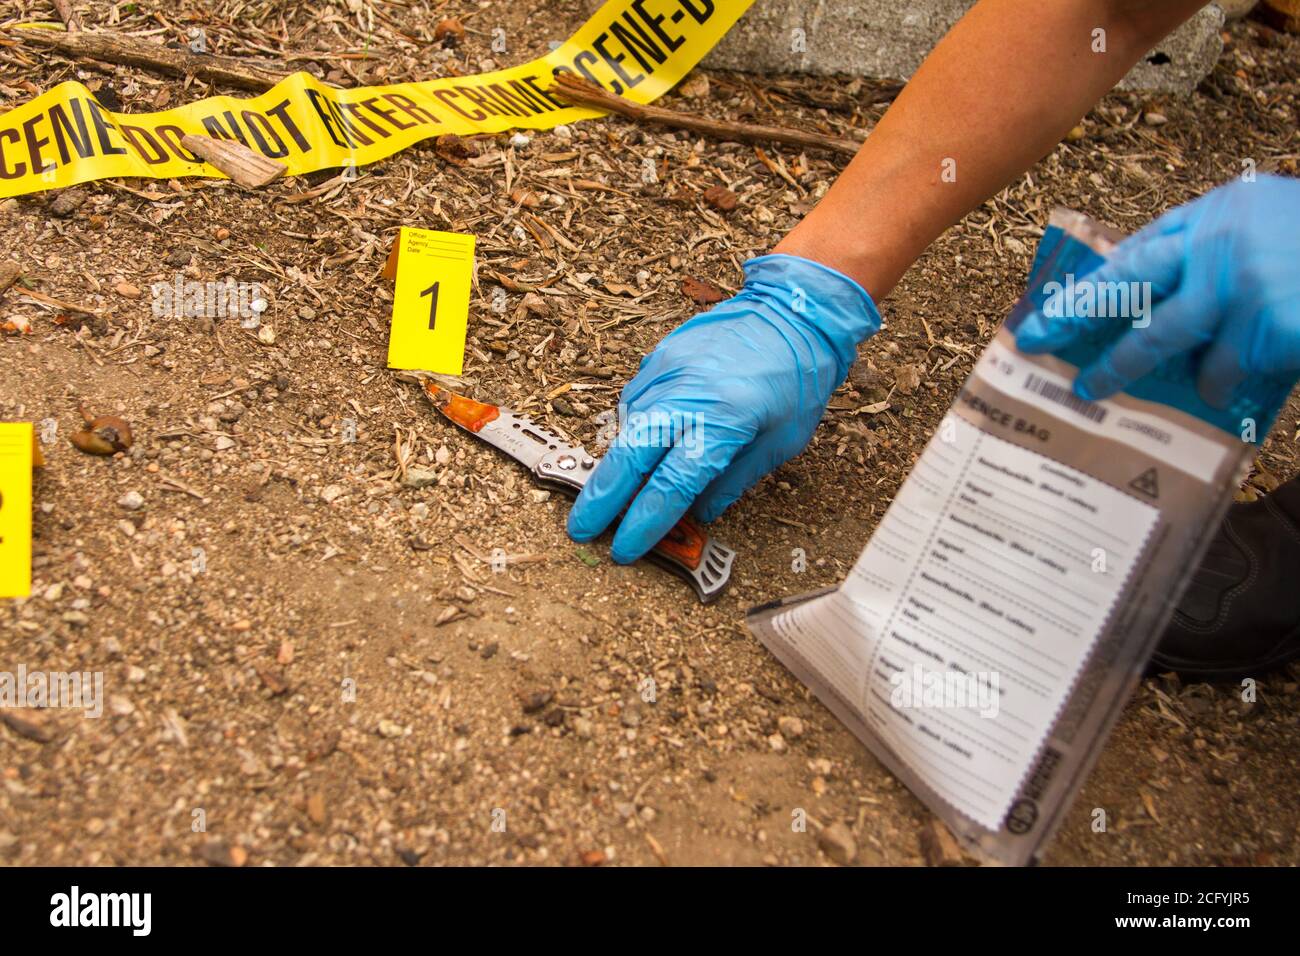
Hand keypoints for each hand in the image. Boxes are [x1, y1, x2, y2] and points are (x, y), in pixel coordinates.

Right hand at [568, 254, 879, 562]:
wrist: (794, 311)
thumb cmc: (798, 378)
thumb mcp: (781, 442)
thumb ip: (733, 480)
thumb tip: (697, 513)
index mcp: (725, 421)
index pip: (672, 484)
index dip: (645, 522)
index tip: (626, 549)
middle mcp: (688, 394)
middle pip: (630, 455)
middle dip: (602, 498)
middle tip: (581, 529)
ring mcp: (669, 370)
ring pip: (626, 427)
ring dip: (615, 465)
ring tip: (609, 495)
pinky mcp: (661, 355)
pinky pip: (634, 400)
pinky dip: (631, 429)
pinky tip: (636, 447)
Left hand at [1015, 175, 1299, 406]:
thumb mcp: (1263, 219)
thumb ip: (1205, 248)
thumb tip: (1141, 296)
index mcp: (1215, 216)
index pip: (1129, 262)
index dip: (1083, 298)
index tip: (1039, 326)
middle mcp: (1224, 247)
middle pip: (1140, 308)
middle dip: (1111, 354)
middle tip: (1082, 387)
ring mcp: (1252, 288)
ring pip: (1197, 356)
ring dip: (1201, 378)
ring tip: (1208, 387)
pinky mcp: (1282, 328)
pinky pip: (1246, 372)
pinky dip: (1249, 378)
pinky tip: (1268, 370)